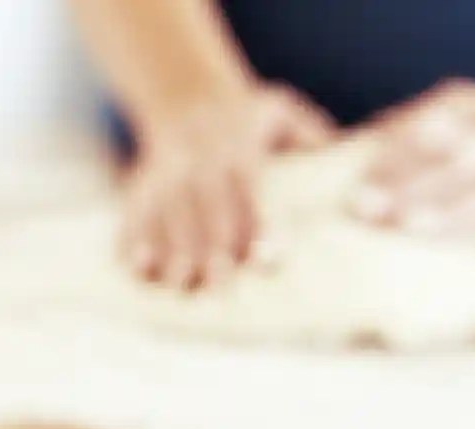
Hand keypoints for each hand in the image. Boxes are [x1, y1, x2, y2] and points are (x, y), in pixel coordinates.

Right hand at [122, 84, 333, 288]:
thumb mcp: (282, 111)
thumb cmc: (250, 116)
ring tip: (178, 285)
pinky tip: (135, 269)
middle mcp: (200, 162)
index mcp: (238, 147)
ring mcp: (167, 173)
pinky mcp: (142, 185)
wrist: (187, 94)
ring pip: (168, 215)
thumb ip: (311, 137)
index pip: (250, 189)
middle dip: (212, 249)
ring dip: (172, 250)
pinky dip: (132, 240)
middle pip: (206, 209)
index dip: (258, 224)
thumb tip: (342, 162)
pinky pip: (134, 212)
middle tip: (220, 287)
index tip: (266, 259)